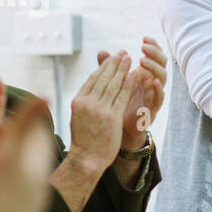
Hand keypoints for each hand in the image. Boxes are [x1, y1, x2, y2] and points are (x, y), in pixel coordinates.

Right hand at [65, 52, 131, 171]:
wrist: (87, 159)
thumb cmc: (83, 139)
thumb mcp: (77, 116)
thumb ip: (84, 101)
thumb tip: (90, 88)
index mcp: (78, 101)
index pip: (92, 79)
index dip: (103, 67)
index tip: (111, 58)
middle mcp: (87, 103)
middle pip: (103, 78)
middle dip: (114, 64)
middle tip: (122, 52)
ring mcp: (99, 110)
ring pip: (113, 85)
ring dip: (122, 70)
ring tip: (129, 59)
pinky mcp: (112, 117)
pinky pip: (121, 97)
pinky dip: (127, 85)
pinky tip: (133, 76)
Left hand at [113, 38, 166, 148]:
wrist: (117, 130)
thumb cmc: (117, 104)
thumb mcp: (112, 84)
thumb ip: (109, 69)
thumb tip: (102, 52)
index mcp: (144, 75)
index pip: (154, 56)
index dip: (153, 46)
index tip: (144, 38)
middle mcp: (151, 83)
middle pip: (161, 64)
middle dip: (154, 54)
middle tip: (144, 47)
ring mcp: (153, 96)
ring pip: (162, 79)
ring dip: (154, 68)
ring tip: (143, 61)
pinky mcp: (151, 110)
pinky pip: (159, 100)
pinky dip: (158, 91)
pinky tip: (154, 82)